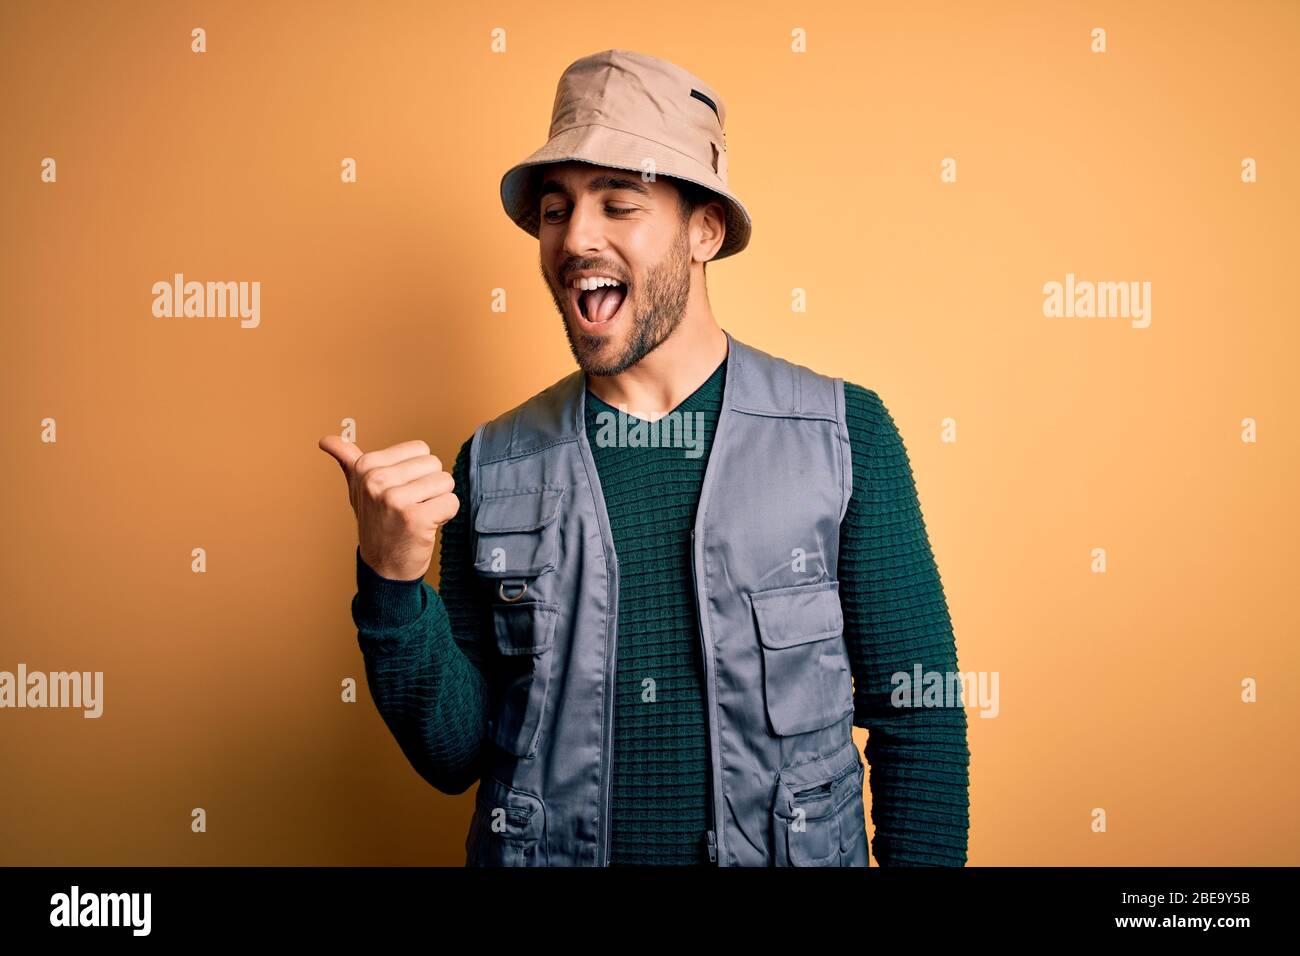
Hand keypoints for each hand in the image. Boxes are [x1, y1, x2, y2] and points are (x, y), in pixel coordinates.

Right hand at [317, 436, 459, 580]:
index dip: (417, 471)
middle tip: (410, 505)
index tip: (400, 490)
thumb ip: (347, 459)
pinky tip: (425, 526)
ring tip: (417, 514)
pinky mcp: (415, 518)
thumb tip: (325, 440)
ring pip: (445, 481)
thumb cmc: (376, 522)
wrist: (383, 566)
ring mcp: (394, 500)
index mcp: (365, 466)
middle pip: (435, 463)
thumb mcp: (357, 487)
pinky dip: (446, 515)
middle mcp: (376, 480)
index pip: (420, 449)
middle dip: (429, 485)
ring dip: (438, 499)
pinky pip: (451, 502)